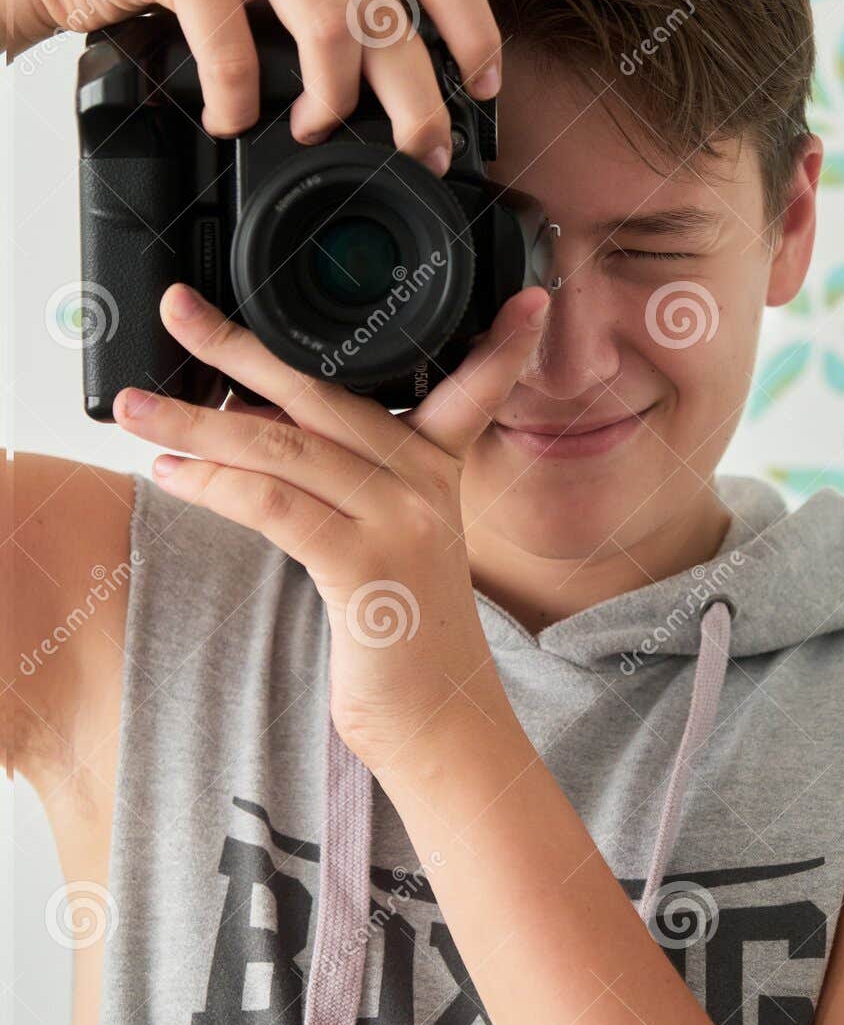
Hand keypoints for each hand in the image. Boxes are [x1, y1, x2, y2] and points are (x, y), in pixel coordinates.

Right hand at [3, 0, 499, 170]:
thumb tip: (404, 92)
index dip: (476, 32)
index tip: (485, 90)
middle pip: (393, 14)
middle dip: (417, 102)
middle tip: (419, 153)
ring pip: (331, 27)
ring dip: (331, 101)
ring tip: (312, 132)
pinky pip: (234, 45)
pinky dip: (238, 102)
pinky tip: (230, 122)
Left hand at [112, 281, 550, 771]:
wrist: (439, 727)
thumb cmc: (404, 640)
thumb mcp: (393, 548)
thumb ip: (347, 488)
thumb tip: (255, 429)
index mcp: (440, 473)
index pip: (467, 386)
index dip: (496, 342)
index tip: (525, 297)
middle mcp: (427, 486)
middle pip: (321, 393)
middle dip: (239, 345)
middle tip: (181, 309)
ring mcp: (401, 522)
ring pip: (282, 445)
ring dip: (195, 422)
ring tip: (136, 408)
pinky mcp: (366, 567)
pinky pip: (274, 504)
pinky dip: (214, 484)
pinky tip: (173, 473)